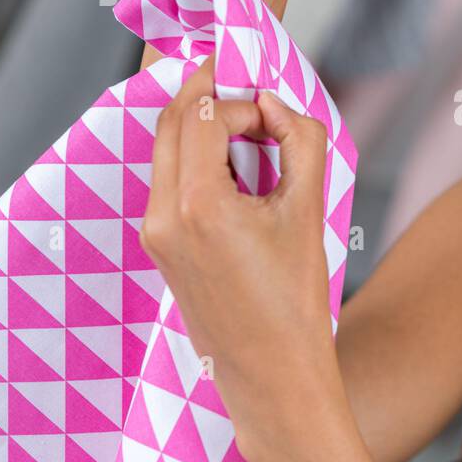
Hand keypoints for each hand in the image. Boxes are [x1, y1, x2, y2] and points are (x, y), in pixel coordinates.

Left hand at [138, 55, 333, 458]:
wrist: (273, 375)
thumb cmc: (296, 300)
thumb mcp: (308, 210)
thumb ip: (300, 141)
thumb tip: (275, 104)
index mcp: (198, 204)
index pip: (204, 112)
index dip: (241, 98)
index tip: (277, 117)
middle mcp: (162, 215)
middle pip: (170, 120)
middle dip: (208, 94)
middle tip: (247, 85)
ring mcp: (153, 233)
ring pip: (164, 148)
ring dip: (201, 124)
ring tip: (249, 129)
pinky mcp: (158, 247)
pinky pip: (167, 179)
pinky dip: (195, 157)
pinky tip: (235, 167)